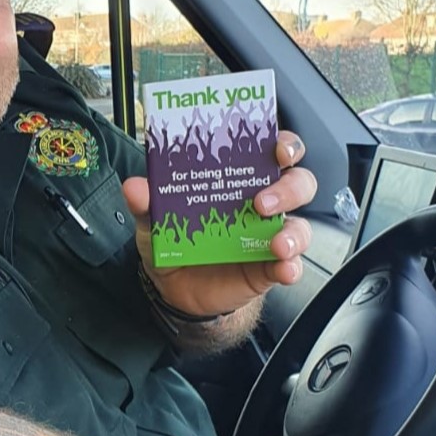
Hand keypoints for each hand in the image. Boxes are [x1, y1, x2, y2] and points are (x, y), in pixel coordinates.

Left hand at [123, 131, 316, 316]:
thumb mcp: (154, 220)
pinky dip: (291, 266)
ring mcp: (268, 236)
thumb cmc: (174, 241)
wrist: (176, 289)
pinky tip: (283, 268)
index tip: (277, 148)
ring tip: (275, 243)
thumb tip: (135, 186)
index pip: (271, 152)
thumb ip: (146, 203)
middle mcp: (261, 203)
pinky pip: (292, 264)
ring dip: (293, 232)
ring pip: (300, 225)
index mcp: (237, 180)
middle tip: (261, 200)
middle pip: (297, 183)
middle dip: (288, 187)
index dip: (283, 145)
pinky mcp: (269, 268)